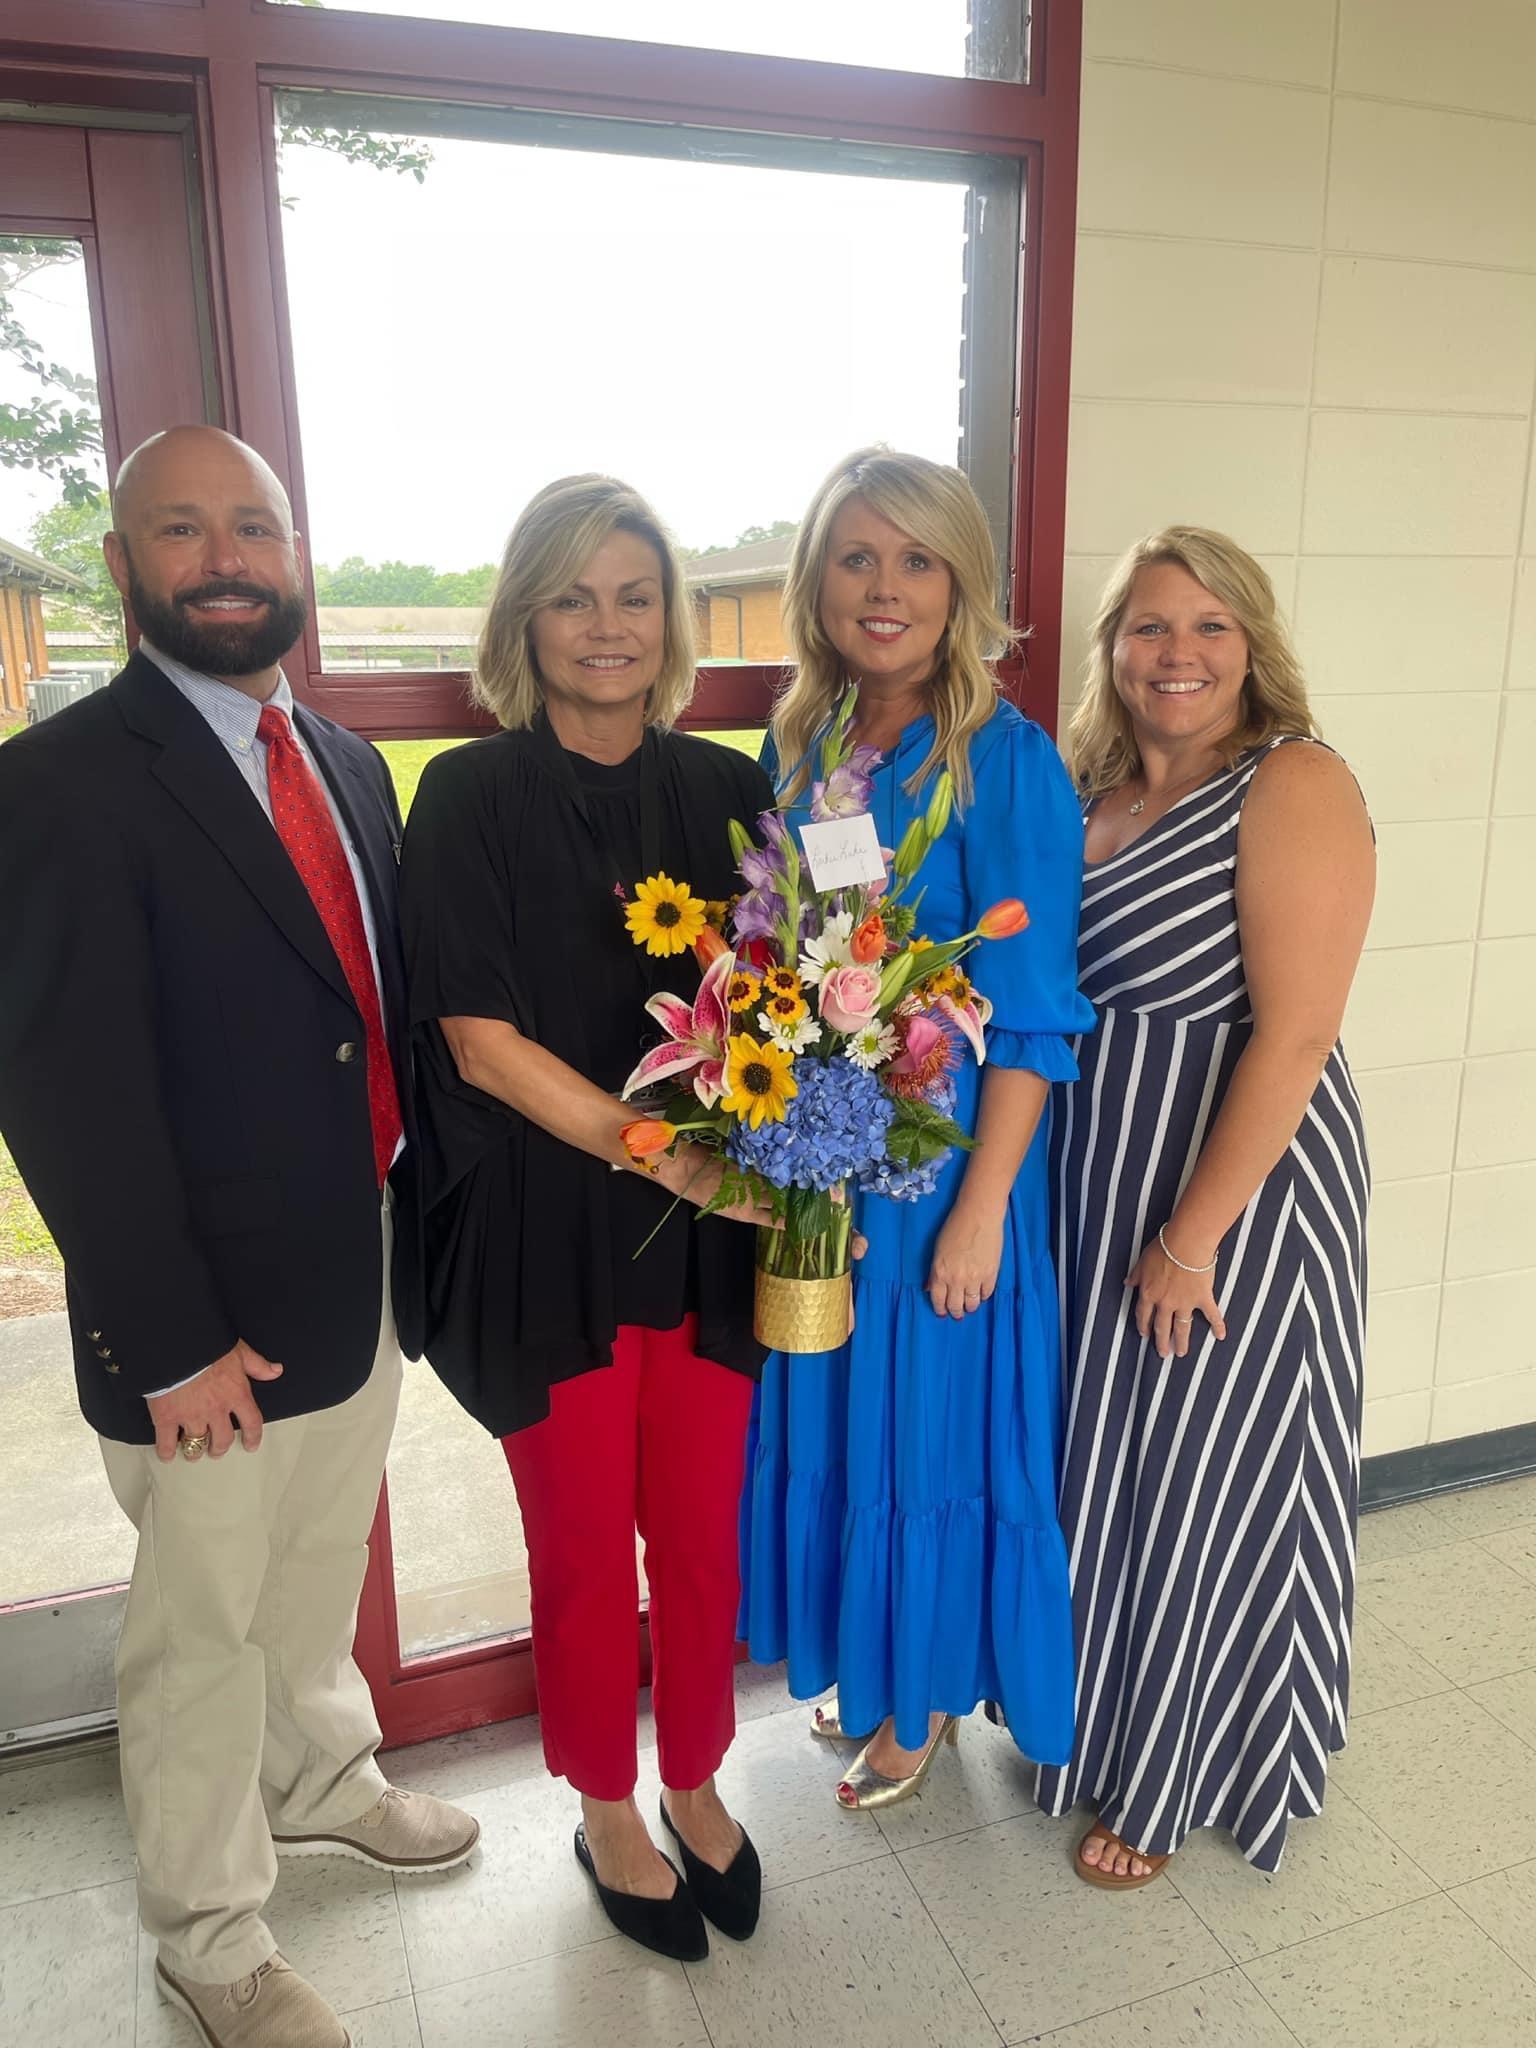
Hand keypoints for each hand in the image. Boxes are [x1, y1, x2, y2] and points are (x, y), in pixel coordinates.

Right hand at [145, 1340, 283, 1460]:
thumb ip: (257, 1364)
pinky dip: (167, 1452)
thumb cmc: (206, 1344)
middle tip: (217, 1449)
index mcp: (236, 1394)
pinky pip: (167, 1443)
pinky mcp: (166, 1417)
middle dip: (219, 1447)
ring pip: (196, 1444)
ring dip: (196, 1451)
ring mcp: (191, 1415)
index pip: (252, 1423)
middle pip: (222, 1439)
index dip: (253, 1437)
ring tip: (193, 1452)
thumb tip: (275, 1371)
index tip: (250, 1444)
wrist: (174, 1344)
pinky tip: (168, 1454)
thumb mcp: (239, 1351)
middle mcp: (215, 1409)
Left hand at [927, 1205, 1002, 1319]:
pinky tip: (981, 1294)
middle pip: (955, 1305)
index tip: (942, 1313)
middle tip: (957, 1313)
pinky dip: (983, 1296)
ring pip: (972, 1304)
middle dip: (955, 1312)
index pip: (938, 1299)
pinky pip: (987, 1294)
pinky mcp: (991, 1274)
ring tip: (970, 1306)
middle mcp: (956, 1279)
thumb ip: (934, 1272)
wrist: (978, 1215)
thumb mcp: (938, 1250)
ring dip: (970, 1307)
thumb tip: (930, 1287)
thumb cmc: (955, 1227)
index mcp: (940, 1272)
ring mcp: (975, 1278)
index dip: (940, 1309)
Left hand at [1125, 1238, 1227, 1360]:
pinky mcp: (1203, 1298)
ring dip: (1181, 1342)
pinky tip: (1221, 1336)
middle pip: (1162, 1327)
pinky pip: (1211, 1315)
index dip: (1143, 1326)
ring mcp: (1185, 1303)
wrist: (1186, 1244)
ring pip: (1182, 1327)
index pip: (1143, 1314)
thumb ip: (1135, 1275)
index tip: (1144, 1335)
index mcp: (1149, 1294)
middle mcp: (1165, 1303)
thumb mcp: (1142, 1261)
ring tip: (1181, 1353)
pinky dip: (1217, 1325)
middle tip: (1163, 1354)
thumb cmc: (1163, 1248)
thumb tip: (1127, 1283)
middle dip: (1161, 1342)